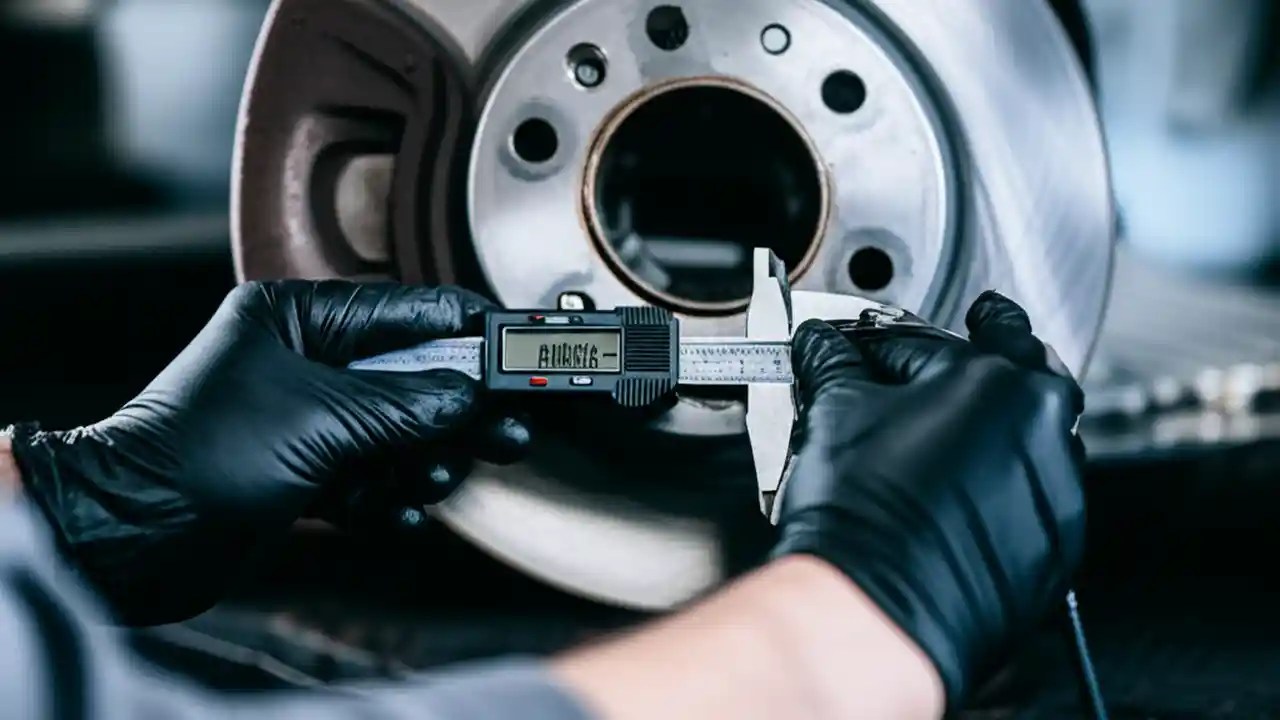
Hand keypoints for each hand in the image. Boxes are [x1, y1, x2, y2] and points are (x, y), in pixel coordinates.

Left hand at [8, 281, 529, 623]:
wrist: (132, 538)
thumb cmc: (200, 453)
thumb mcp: (323, 418)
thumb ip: (408, 405)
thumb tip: (471, 397)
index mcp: (298, 318)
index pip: (405, 311)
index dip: (466, 329)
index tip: (517, 345)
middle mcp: (302, 363)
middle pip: (408, 377)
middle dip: (457, 408)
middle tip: (511, 426)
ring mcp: (301, 420)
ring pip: (392, 434)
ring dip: (422, 460)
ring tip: (441, 477)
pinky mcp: (298, 474)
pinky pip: (366, 478)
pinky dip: (387, 497)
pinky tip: (400, 513)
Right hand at [773, 291, 1085, 709]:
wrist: (882, 609)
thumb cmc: (864, 517)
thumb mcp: (835, 415)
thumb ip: (833, 365)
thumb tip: (822, 348)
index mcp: (990, 376)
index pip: (921, 341)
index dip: (881, 346)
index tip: (865, 353)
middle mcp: (1042, 422)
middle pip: (1011, 367)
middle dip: (979, 352)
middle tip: (951, 349)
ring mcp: (1058, 483)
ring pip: (1032, 430)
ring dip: (998, 421)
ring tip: (949, 432)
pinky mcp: (1059, 539)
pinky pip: (1035, 490)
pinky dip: (1005, 482)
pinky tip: (962, 493)